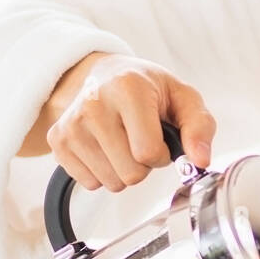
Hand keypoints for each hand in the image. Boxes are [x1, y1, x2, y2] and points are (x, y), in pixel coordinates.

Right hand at [22, 52, 216, 191]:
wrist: (106, 75)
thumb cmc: (149, 90)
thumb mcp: (183, 98)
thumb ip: (200, 127)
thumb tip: (200, 161)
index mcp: (128, 89)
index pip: (148, 153)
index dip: (162, 155)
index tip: (160, 138)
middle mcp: (94, 104)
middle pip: (130, 173)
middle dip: (143, 165)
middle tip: (140, 140)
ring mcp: (72, 123)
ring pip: (110, 182)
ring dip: (123, 169)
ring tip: (123, 141)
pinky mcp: (58, 140)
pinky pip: (89, 183)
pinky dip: (102, 172)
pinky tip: (105, 147)